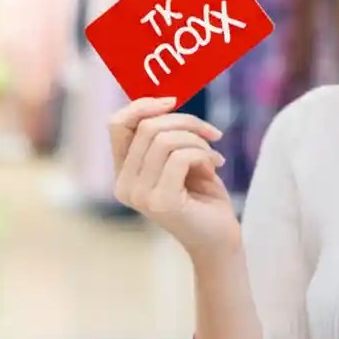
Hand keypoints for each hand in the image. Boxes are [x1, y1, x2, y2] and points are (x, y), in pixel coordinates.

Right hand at [109, 97, 240, 261]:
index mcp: (123, 173)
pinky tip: (215, 167)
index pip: (117, 124)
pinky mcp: (161, 202)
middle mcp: (124, 186)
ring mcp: (140, 196)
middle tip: (212, 135)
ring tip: (213, 156)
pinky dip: (204, 154)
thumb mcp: (180, 157)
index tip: (174, 101)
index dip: (143, 105)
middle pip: (147, 127)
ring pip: (165, 140)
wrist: (221, 238)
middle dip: (187, 122)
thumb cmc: (203, 196)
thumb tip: (164, 100)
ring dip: (198, 141)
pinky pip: (180, 157)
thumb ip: (165, 135)